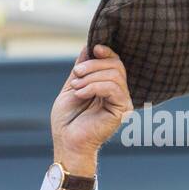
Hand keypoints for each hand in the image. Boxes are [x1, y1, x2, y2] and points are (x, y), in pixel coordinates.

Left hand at [50, 44, 132, 177]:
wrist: (66, 142)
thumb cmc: (67, 120)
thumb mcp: (72, 87)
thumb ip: (81, 68)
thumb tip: (89, 46)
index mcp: (107, 87)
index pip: (114, 62)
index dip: (106, 52)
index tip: (94, 48)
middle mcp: (118, 93)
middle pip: (116, 65)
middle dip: (93, 65)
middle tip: (76, 75)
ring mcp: (121, 101)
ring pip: (114, 75)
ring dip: (91, 77)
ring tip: (76, 88)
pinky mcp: (122, 109)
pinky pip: (113, 88)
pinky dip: (94, 86)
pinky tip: (81, 94)